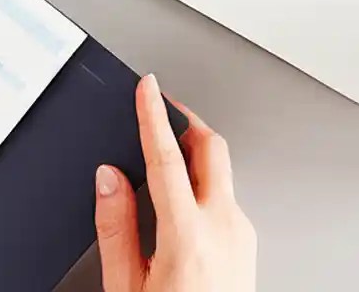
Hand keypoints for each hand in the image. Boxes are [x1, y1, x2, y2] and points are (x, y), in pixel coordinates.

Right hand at [94, 74, 256, 291]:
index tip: (147, 88)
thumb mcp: (126, 286)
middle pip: (212, 149)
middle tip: (161, 107)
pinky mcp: (249, 246)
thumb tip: (109, 178)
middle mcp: (225, 230)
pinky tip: (179, 200)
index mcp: (188, 237)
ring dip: (195, 156)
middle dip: (186, 120)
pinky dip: (203, 186)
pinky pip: (226, 199)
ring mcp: (243, 237)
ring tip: (161, 160)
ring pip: (222, 172)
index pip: (167, 158)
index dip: (153, 115)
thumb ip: (116, 227)